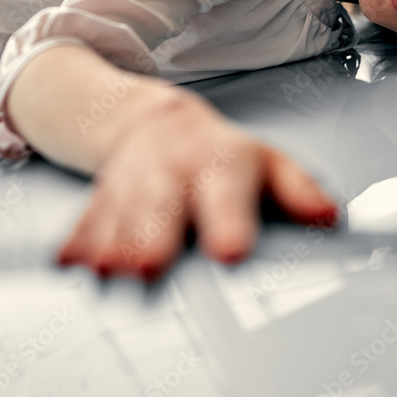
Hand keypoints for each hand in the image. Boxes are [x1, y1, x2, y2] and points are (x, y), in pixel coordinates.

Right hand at [56, 93, 338, 280]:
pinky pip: (87, 219)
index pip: (226, 193)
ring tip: (107, 273)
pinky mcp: (102, 199)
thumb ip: (298, 191)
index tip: (229, 251)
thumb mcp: (268, 164)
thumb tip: (327, 216)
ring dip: (111, 244)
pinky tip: (69, 264)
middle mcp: (171, 173)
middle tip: (147, 266)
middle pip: (160, 204)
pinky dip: (77, 242)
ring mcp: (132, 185)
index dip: (228, 222)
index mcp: (218, 165)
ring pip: (118, 214)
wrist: (158, 124)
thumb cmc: (219, 155)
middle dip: (151, 236)